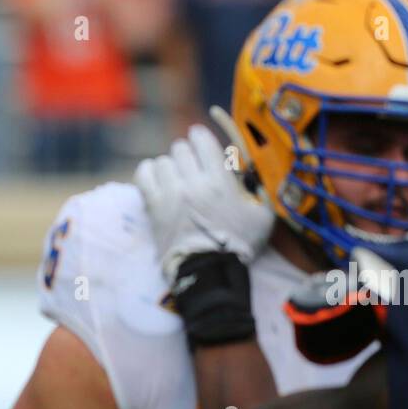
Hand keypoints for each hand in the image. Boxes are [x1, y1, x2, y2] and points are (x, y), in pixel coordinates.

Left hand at [134, 122, 273, 280]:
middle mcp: (193, 183)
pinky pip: (144, 175)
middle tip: (190, 165)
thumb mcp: (263, 216)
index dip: (199, 136)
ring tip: (175, 176)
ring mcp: (171, 195)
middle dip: (186, 153)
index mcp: (220, 180)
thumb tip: (260, 168)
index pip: (202, 140)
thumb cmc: (238, 245)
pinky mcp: (154, 207)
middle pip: (181, 149)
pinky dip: (148, 171)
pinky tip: (155, 176)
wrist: (208, 271)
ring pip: (163, 161)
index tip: (199, 141)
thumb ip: (263, 189)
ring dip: (169, 166)